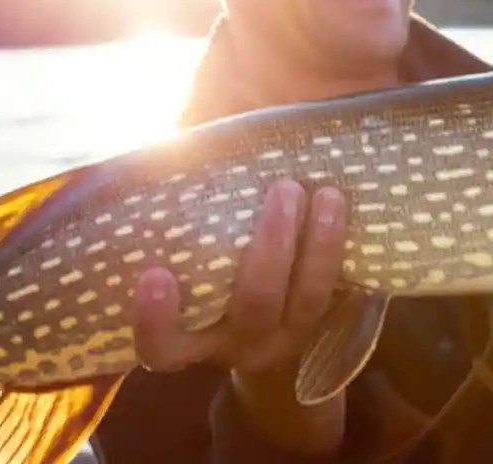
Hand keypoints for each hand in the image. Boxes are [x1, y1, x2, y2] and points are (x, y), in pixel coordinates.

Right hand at [129, 178, 349, 454]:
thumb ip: (167, 226)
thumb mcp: (174, 266)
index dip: (155, 319)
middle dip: (273, 250)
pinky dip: (336, 249)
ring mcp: (283, 337)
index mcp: (187, 341)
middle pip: (255, 308)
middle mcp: (237, 346)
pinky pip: (334, 290)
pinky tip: (338, 205)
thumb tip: (165, 147)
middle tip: (284, 189)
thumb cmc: (193, 280)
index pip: (161, 346)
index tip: (156, 274)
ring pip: (307, 300)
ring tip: (325, 193)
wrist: (255, 329)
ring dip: (320, 245)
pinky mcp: (318, 321)